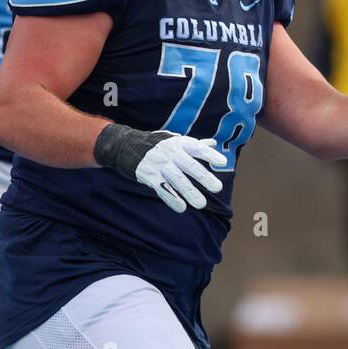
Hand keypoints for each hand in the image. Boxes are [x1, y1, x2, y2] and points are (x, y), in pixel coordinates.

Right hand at [94, 124, 226, 213]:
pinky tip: (181, 208)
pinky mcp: (147, 175)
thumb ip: (194, 144)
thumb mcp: (174, 140)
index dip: (210, 155)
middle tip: (218, 188)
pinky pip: (162, 188)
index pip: (197, 149)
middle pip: (189, 165)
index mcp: (179, 143)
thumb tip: (213, 144)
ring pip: (177, 180)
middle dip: (204, 177)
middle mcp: (170, 152)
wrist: (124, 145)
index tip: (222, 163)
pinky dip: (171, 199)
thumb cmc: (156, 143)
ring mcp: (158, 164)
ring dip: (189, 192)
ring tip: (201, 204)